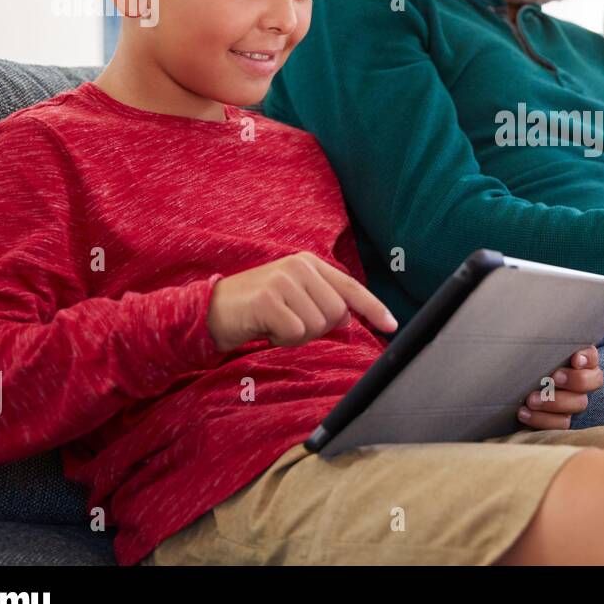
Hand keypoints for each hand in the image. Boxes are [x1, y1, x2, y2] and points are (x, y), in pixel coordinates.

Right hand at [206, 251, 397, 352]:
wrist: (210, 310)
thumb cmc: (257, 309)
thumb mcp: (293, 299)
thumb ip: (322, 303)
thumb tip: (348, 319)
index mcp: (310, 264)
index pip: (351, 288)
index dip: (374, 308)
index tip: (392, 326)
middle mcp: (300, 266)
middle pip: (336, 314)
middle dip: (316, 330)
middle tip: (289, 325)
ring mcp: (284, 280)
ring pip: (317, 325)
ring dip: (297, 336)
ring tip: (276, 325)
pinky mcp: (268, 298)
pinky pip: (296, 333)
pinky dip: (282, 340)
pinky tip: (266, 329)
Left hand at [518, 346, 602, 429]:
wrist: (517, 385)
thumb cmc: (529, 363)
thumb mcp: (537, 352)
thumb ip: (543, 345)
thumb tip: (536, 326)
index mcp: (581, 360)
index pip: (592, 356)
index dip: (587, 358)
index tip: (575, 359)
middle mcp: (583, 380)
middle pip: (592, 381)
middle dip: (574, 380)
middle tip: (553, 378)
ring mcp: (574, 401)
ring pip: (578, 404)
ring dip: (554, 402)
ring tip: (531, 400)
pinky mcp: (561, 420)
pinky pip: (561, 425)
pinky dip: (542, 420)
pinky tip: (524, 412)